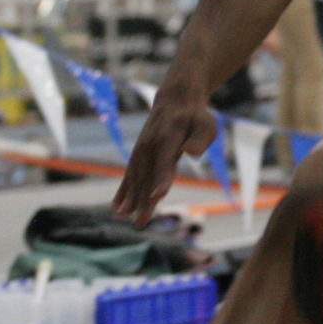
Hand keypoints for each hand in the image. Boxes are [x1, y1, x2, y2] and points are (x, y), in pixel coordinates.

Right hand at [113, 91, 218, 222]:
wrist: (176, 99)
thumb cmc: (196, 117)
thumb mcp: (206, 124)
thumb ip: (200, 139)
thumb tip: (192, 153)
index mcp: (169, 138)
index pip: (165, 162)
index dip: (162, 179)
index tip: (157, 197)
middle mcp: (151, 146)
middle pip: (147, 176)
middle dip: (143, 200)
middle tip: (140, 223)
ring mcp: (142, 150)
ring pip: (135, 178)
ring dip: (130, 198)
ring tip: (123, 218)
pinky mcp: (138, 155)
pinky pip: (129, 175)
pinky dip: (122, 191)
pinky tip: (116, 208)